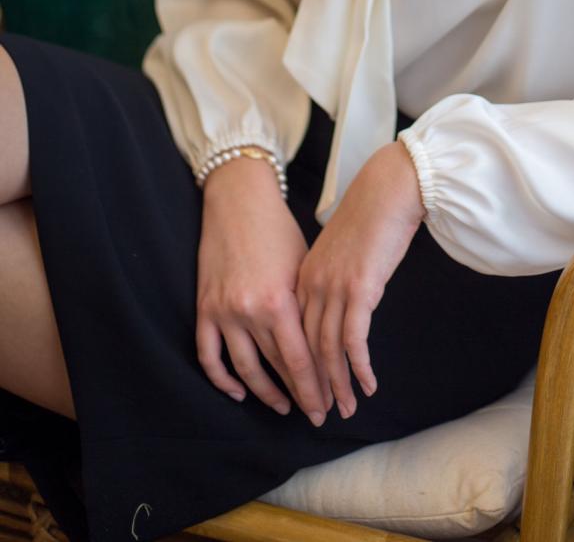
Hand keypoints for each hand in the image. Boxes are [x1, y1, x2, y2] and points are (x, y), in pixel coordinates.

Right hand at [195, 156, 330, 424]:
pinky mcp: (205, 309)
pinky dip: (221, 380)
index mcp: (281, 300)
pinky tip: (238, 392)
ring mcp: (224, 312)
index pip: (301, 359)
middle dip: (299, 394)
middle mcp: (251, 311)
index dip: (314, 387)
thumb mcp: (303, 266)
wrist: (238, 202)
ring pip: (244, 370)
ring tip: (282, 407)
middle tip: (314, 412)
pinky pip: (209, 356)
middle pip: (277, 368)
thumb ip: (307, 308)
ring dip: (265, 393)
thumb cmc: (278, 231)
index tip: (327, 405)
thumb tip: (322, 347)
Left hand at [297, 139, 424, 419]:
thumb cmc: (370, 218)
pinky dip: (360, 367)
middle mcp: (311, 285)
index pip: (294, 334)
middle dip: (315, 385)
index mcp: (302, 277)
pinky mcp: (359, 289)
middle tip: (324, 413)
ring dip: (339, 384)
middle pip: (306, 348)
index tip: (308, 391)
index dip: (301, 368)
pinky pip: (354, 340)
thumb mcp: (340, 253)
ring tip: (348, 408)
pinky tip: (369, 384)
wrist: (388, 190)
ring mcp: (333, 288)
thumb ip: (331, 280)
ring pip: (328, 350)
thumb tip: (338, 307)